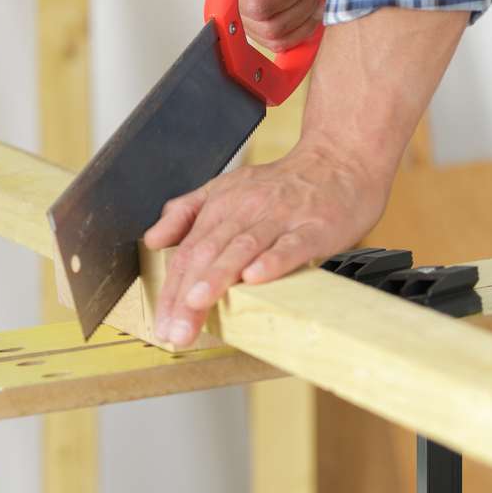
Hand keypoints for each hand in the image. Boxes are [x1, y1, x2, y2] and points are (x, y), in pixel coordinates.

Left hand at [142, 137, 391, 348]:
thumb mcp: (228, 189)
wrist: (339, 162)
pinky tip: (256, 278)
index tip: (162, 324)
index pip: (188, 251)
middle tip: (175, 331)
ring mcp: (281, 217)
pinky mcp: (314, 226)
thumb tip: (152, 239)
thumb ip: (187, 212)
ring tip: (197, 303)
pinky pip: (290, 245)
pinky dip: (272, 261)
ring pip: (243, 247)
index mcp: (223, 204)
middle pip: (209, 253)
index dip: (171, 289)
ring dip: (218, 276)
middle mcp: (247, 209)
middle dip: (187, 295)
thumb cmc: (284, 185)